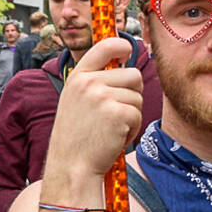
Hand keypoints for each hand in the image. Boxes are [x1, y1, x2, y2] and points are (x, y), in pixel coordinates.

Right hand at [43, 37, 144, 195]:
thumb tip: (123, 62)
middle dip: (132, 94)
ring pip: (138, 96)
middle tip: (114, 114)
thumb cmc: (77, 136)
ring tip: (110, 128)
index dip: (122, 44)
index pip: (105, 46)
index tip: (127, 50)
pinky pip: (139, 114)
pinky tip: (114, 138)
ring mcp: (103, 97)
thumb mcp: (77, 100)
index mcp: (78, 77)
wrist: (72, 166)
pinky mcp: (118, 113)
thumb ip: (95, 81)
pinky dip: (132, 129)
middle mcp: (89, 83)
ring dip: (132, 114)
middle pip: (133, 75)